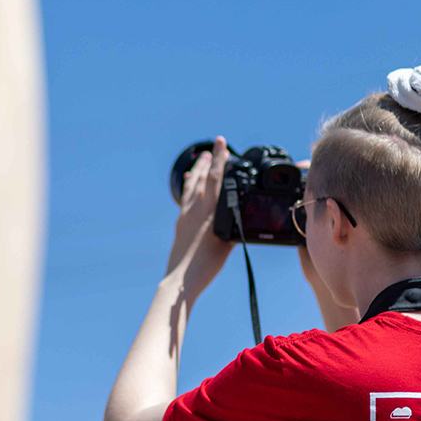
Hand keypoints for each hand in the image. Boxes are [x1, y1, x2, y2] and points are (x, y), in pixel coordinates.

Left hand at [165, 136, 234, 295]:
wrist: (182, 279)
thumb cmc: (207, 265)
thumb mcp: (227, 243)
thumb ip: (232, 226)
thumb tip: (239, 216)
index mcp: (207, 211)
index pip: (216, 178)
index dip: (220, 158)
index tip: (221, 142)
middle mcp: (194, 209)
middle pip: (202, 178)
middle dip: (209, 161)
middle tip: (214, 148)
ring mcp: (185, 216)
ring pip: (192, 187)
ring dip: (198, 171)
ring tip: (201, 160)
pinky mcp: (181, 224)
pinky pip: (185, 199)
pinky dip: (189, 187)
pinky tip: (190, 185)